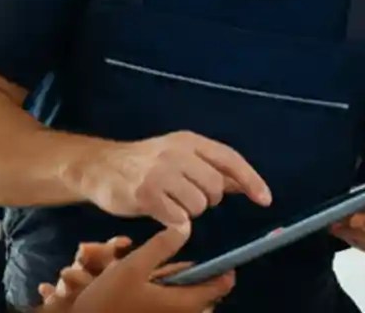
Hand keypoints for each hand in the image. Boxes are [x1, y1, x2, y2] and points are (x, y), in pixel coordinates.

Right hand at [39, 224, 234, 312]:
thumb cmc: (109, 300)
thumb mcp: (132, 266)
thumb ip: (161, 246)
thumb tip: (185, 227)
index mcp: (184, 304)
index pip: (221, 287)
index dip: (224, 268)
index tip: (220, 255)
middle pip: (207, 296)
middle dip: (198, 279)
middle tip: (175, 265)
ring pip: (189, 302)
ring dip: (181, 287)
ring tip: (157, 276)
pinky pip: (175, 308)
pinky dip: (170, 296)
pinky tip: (148, 288)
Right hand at [77, 131, 271, 226]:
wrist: (99, 166)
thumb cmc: (144, 163)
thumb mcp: (178, 155)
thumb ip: (210, 167)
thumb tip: (245, 184)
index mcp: (189, 141)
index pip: (229, 159)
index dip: (251, 180)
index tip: (265, 200)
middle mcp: (177, 153)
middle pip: (216, 188)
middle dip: (208, 199)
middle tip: (187, 197)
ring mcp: (160, 173)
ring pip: (199, 206)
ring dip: (189, 212)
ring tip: (171, 203)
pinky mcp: (145, 194)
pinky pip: (178, 220)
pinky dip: (175, 224)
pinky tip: (162, 214)